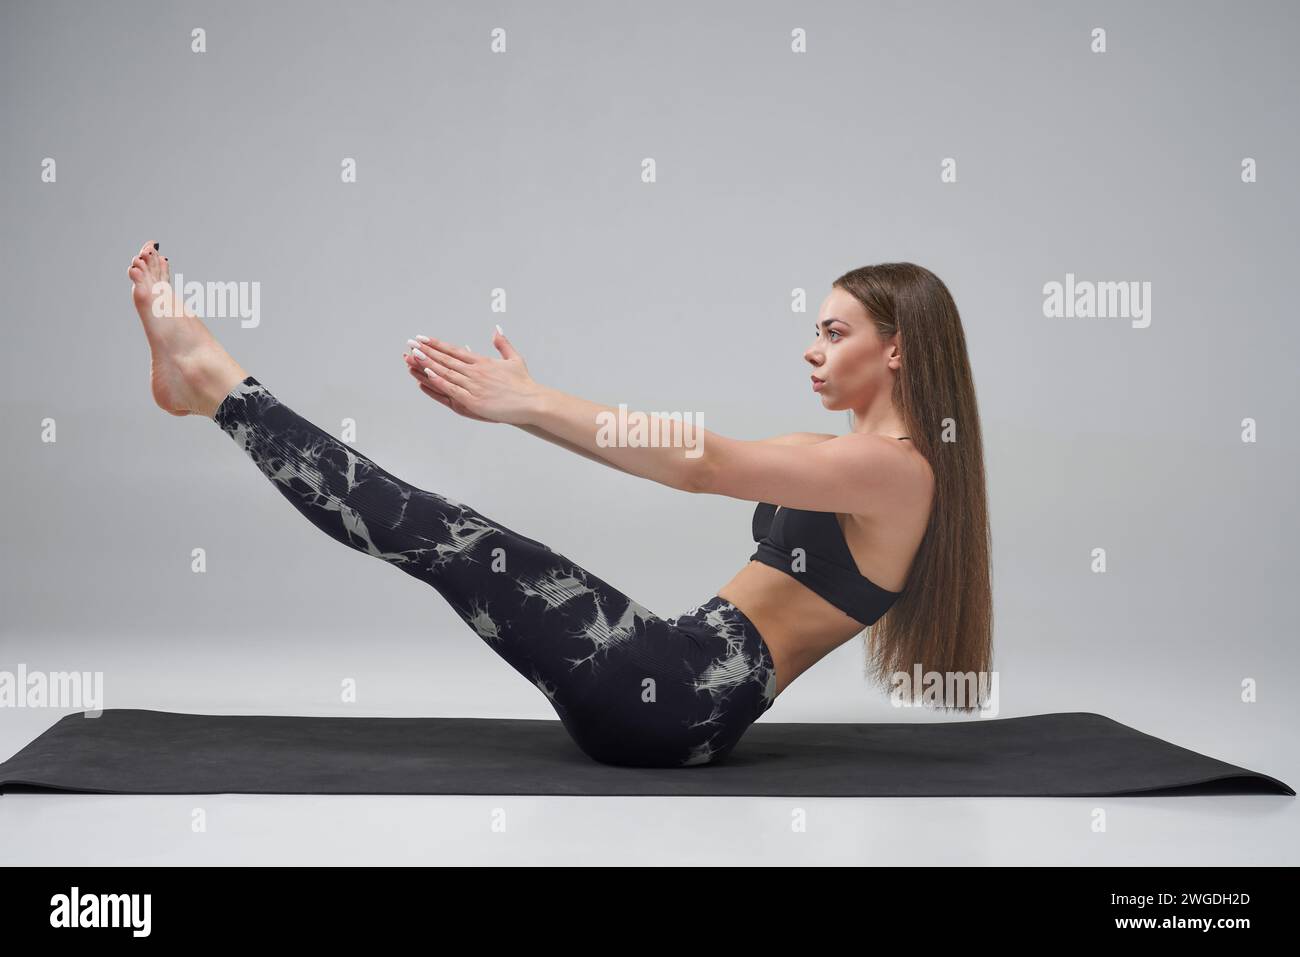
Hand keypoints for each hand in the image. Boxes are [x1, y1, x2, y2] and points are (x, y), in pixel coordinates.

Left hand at [403, 329, 545, 425]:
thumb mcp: (514, 359)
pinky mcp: (474, 400)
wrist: (532, 401)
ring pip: (446, 372)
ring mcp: (474, 385)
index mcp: (483, 362)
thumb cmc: (524, 383)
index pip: (455, 350)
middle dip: (427, 351)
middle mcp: (476, 371)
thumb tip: (496, 329)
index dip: (437, 344)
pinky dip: (439, 380)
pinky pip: (452, 388)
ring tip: (414, 355)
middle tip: (412, 343)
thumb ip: (503, 343)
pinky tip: (428, 373)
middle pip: (446, 359)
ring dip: (429, 363)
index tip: (424, 339)